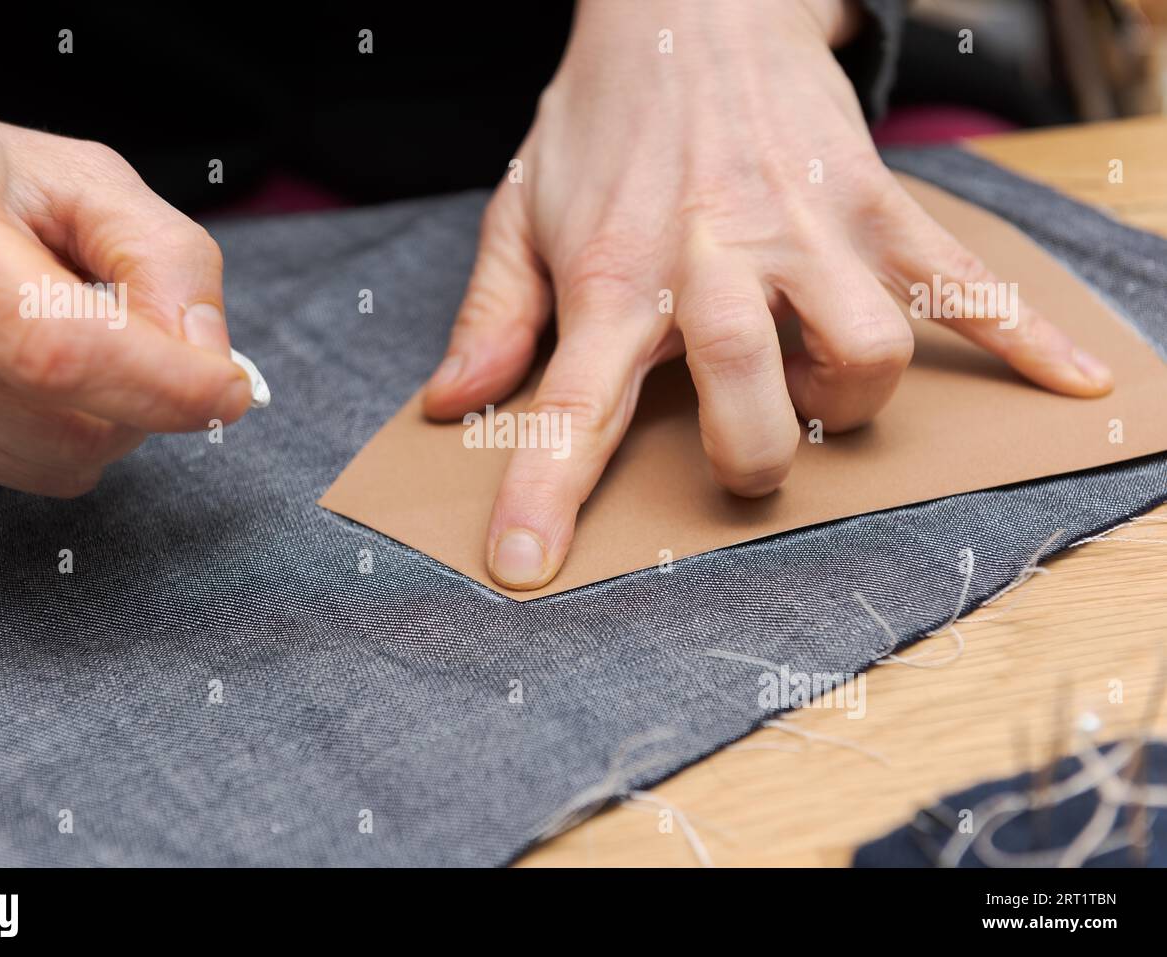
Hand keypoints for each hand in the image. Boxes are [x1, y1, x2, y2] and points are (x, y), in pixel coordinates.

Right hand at [0, 85, 252, 495]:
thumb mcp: (85, 179)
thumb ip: (167, 257)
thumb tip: (210, 360)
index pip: (58, 350)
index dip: (163, 383)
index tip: (231, 389)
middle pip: (75, 426)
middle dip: (145, 393)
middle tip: (123, 323)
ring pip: (58, 464)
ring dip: (106, 417)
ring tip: (63, 337)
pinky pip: (22, 475)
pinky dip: (54, 433)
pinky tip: (13, 369)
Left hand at [423, 0, 1112, 589]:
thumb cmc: (603, 118)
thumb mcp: (522, 208)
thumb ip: (492, 315)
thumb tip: (452, 406)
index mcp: (618, 276)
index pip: (572, 404)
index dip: (543, 494)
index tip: (524, 569)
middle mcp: (717, 258)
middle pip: (750, 396)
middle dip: (752, 458)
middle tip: (745, 454)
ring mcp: (808, 230)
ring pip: (868, 351)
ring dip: (850, 402)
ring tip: (819, 384)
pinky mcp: (874, 203)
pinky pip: (962, 277)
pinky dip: (1020, 335)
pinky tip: (1067, 381)